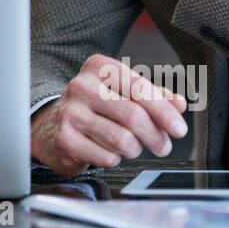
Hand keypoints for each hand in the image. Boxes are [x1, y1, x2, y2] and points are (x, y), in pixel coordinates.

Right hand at [31, 54, 188, 174]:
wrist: (49, 126)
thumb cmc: (93, 107)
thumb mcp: (121, 92)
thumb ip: (152, 96)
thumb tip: (179, 104)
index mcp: (99, 67)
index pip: (140, 88)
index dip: (165, 111)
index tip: (179, 128)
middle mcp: (81, 86)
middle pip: (133, 116)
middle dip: (156, 136)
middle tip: (163, 146)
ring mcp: (70, 112)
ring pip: (123, 140)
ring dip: (135, 149)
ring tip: (132, 147)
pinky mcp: (65, 139)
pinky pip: (107, 157)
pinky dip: (115, 159)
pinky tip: (108, 152)